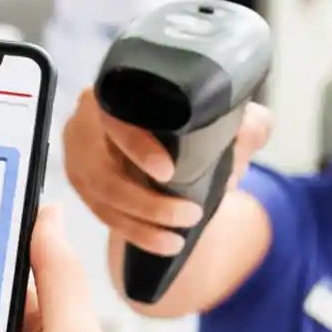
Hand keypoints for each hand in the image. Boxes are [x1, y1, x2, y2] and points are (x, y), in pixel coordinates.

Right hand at [62, 87, 271, 255]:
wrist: (166, 138)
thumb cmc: (190, 121)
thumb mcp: (221, 117)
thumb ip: (243, 121)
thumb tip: (253, 130)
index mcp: (116, 89)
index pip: (114, 115)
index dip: (136, 145)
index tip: (168, 170)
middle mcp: (86, 119)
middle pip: (102, 168)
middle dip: (145, 201)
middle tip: (190, 214)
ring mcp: (77, 154)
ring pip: (100, 197)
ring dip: (141, 224)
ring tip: (177, 238)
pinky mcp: (81, 184)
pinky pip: (101, 214)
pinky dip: (133, 232)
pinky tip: (162, 243)